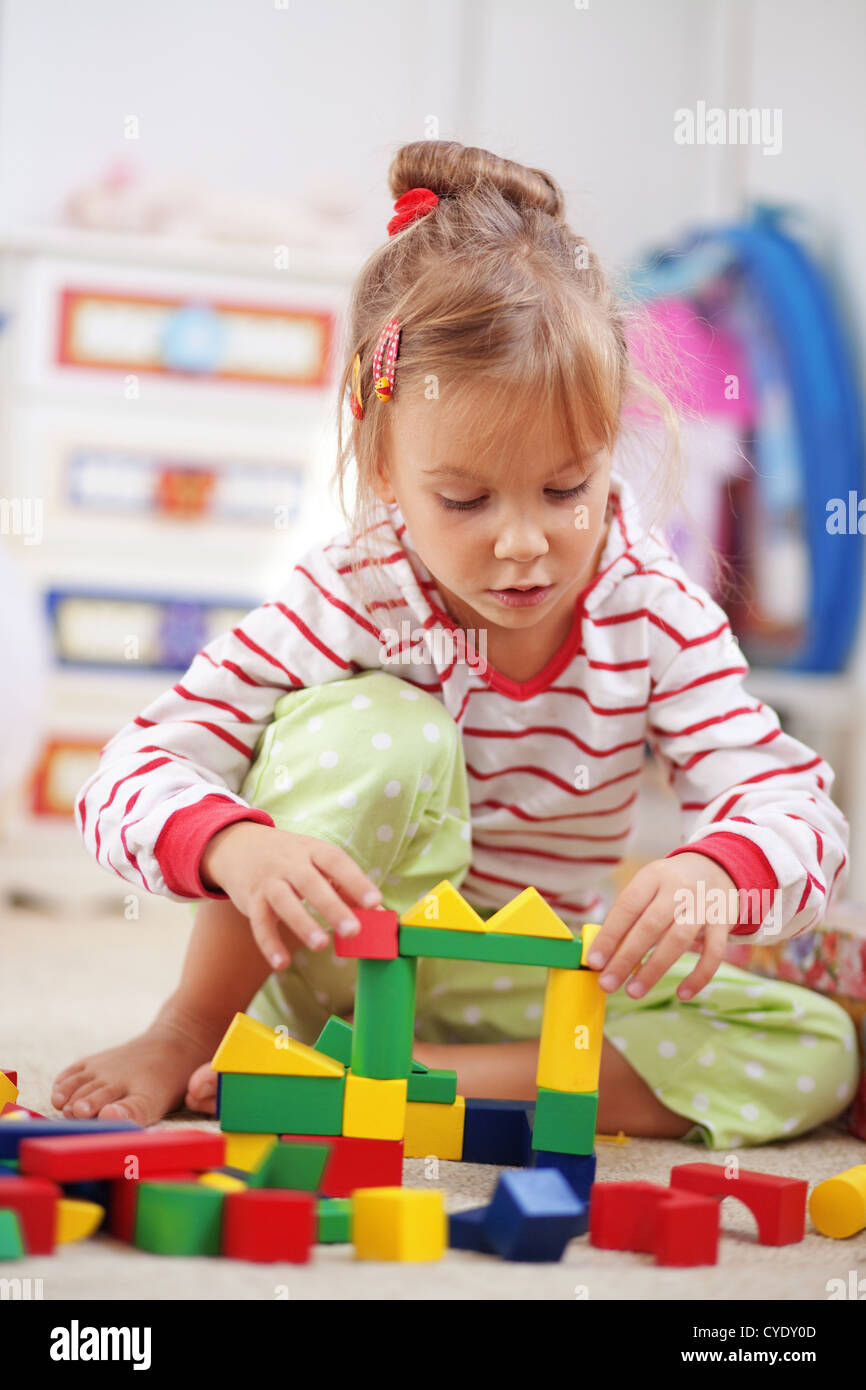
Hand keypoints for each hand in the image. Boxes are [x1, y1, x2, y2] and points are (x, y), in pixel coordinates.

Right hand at [200, 822, 382, 969]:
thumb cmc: (292, 860)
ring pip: (283, 901)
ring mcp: (269, 881)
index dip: (356, 881)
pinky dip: (269, 944)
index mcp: (313, 850)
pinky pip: (259, 923)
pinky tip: (282, 963)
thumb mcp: (318, 863)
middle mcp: (289, 862)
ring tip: (322, 945)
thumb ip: (346, 888)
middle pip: (311, 883)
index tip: (376, 901)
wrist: (240, 847)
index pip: (336, 862)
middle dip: (332, 907)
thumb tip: (379, 913)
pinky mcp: (252, 900)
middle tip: (353, 931)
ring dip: (302, 924)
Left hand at [585, 853, 737, 1001]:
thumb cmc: (669, 886)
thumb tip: (603, 953)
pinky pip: (714, 953)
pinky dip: (698, 976)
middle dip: (626, 958)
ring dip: (654, 969)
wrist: (716, 869)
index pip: (627, 906)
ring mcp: (704, 905)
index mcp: (653, 876)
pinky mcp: (724, 922)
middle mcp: (679, 888)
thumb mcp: (647, 886)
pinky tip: (681, 994)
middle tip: (607, 983)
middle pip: (650, 926)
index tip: (594, 962)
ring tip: (633, 991)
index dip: (609, 935)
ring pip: (679, 940)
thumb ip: (628, 915)